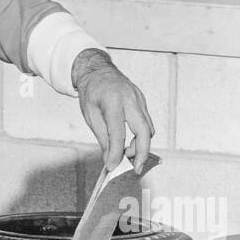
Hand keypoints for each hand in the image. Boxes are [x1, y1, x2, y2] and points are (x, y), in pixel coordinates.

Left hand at [71, 49, 154, 174]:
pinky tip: (131, 141)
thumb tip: (110, 159)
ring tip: (127, 154)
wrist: (98, 70)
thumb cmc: (91, 92)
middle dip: (142, 153)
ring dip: (141, 145)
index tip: (113, 167)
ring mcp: (139, 99)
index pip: (118, 132)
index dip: (116, 153)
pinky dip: (141, 135)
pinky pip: (146, 122)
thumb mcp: (90, 115)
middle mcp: (130, 99)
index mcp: (112, 101)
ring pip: (148, 128)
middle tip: (136, 168)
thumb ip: (102, 137)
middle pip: (144, 130)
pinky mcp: (143, 101)